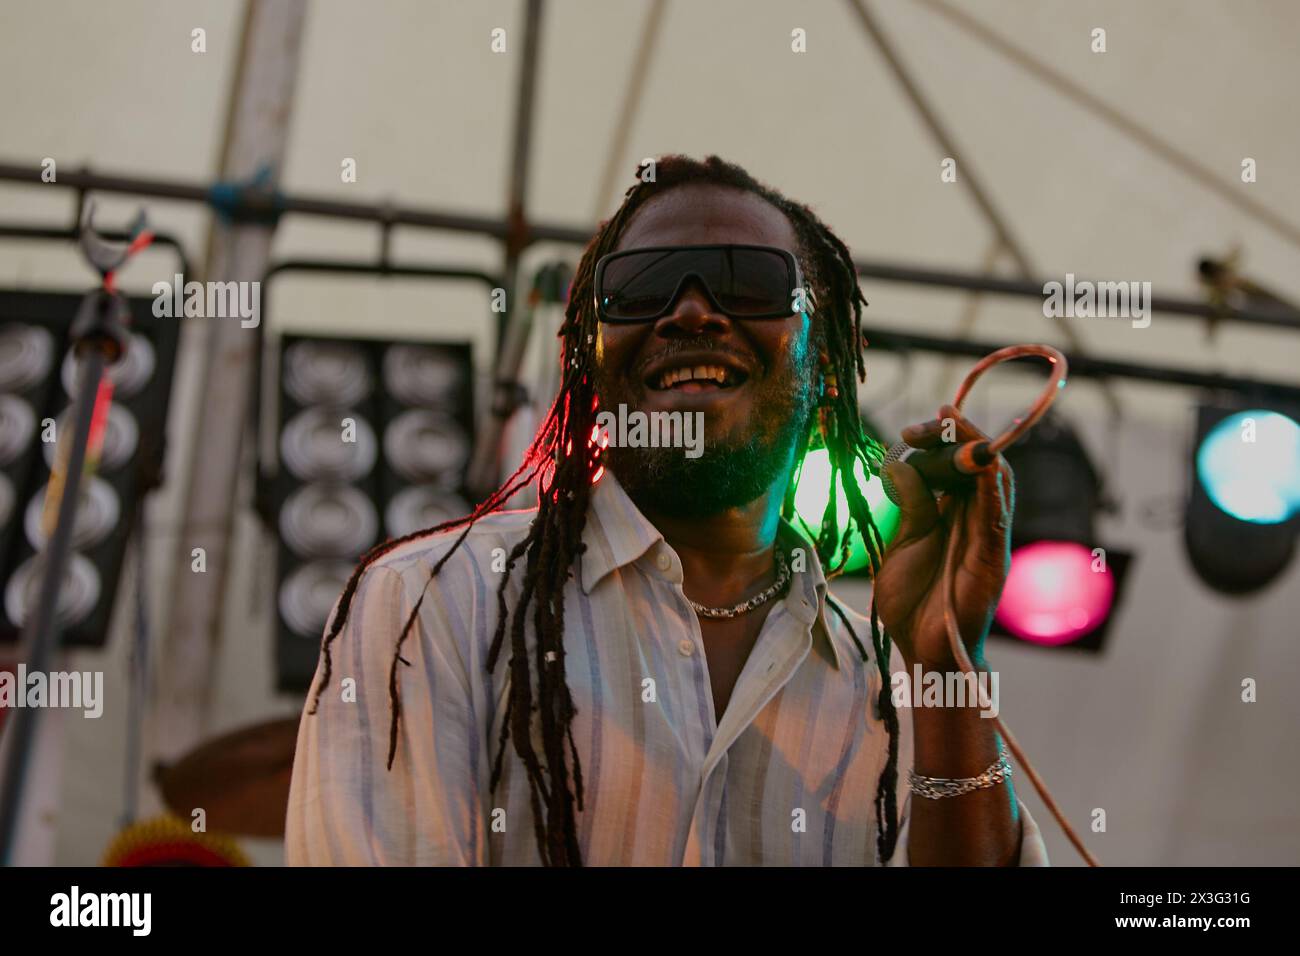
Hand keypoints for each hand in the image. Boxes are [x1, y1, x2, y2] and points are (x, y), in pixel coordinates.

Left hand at [873, 404, 1014, 669]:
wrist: (921, 651)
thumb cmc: (914, 600)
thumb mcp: (903, 542)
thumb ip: (909, 505)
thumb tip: (897, 463)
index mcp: (955, 514)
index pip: (957, 464)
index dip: (940, 441)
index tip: (910, 430)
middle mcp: (977, 521)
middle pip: (980, 464)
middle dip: (957, 436)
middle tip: (929, 421)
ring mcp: (989, 539)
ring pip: (996, 483)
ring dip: (978, 450)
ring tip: (957, 424)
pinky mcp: (993, 561)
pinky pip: (997, 517)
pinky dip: (991, 488)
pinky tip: (981, 463)